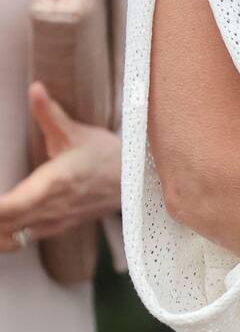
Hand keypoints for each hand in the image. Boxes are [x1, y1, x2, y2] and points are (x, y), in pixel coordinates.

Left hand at [0, 82, 121, 251]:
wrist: (133, 183)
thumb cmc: (104, 156)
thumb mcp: (76, 131)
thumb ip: (49, 113)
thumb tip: (35, 88)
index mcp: (55, 184)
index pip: (12, 206)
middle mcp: (51, 209)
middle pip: (3, 227)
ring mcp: (51, 224)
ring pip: (8, 241)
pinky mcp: (51, 230)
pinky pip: (18, 243)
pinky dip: (0, 239)